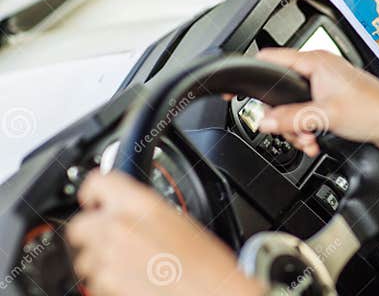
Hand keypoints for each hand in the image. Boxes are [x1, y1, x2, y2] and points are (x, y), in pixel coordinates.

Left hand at [67, 172, 263, 295]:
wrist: (209, 291)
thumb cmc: (204, 260)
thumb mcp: (176, 219)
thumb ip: (141, 210)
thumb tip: (121, 210)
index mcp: (140, 203)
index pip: (96, 183)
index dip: (92, 192)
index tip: (93, 200)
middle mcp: (118, 227)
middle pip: (78, 224)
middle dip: (91, 232)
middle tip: (109, 239)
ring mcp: (108, 258)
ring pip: (84, 257)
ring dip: (99, 261)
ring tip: (130, 265)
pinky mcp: (104, 285)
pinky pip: (93, 281)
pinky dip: (107, 282)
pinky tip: (133, 280)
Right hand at [256, 49, 378, 161]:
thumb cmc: (375, 111)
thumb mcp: (325, 115)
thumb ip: (290, 118)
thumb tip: (263, 121)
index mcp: (315, 61)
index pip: (271, 59)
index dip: (251, 74)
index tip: (236, 90)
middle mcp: (319, 69)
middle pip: (280, 90)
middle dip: (281, 116)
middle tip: (291, 131)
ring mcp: (325, 85)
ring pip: (293, 106)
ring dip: (295, 127)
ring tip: (308, 140)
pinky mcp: (332, 100)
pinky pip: (307, 113)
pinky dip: (306, 129)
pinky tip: (314, 141)